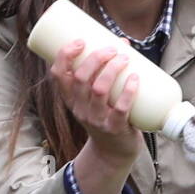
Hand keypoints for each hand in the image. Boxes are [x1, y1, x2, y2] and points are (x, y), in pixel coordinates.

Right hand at [49, 38, 143, 162]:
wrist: (113, 152)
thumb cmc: (106, 116)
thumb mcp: (95, 98)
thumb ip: (104, 72)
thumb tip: (123, 43)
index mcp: (71, 99)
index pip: (59, 75)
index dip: (66, 56)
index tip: (80, 41)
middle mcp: (80, 109)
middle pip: (81, 78)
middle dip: (96, 58)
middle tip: (112, 48)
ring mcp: (96, 119)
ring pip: (99, 90)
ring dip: (112, 70)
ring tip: (124, 57)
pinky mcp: (114, 128)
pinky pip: (120, 108)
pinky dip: (128, 91)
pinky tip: (135, 78)